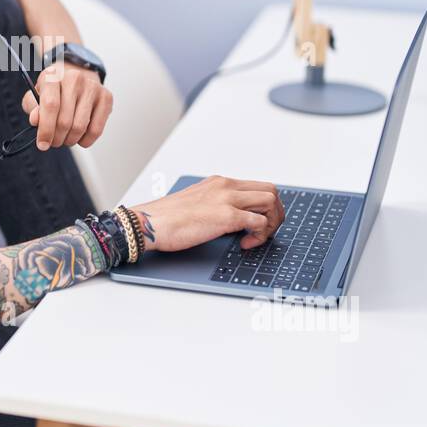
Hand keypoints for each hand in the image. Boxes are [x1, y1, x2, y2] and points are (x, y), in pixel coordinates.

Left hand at [20, 62, 112, 149]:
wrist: (78, 76)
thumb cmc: (55, 90)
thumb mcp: (38, 95)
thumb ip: (33, 108)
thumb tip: (35, 120)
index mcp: (53, 76)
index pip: (50, 105)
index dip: (45, 129)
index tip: (42, 145)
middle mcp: (74, 78)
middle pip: (65, 120)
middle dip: (57, 138)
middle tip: (54, 142)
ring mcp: (92, 87)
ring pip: (80, 127)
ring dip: (70, 140)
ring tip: (65, 139)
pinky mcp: (106, 97)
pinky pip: (96, 130)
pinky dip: (85, 140)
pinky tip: (80, 138)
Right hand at [130, 175, 284, 252]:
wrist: (151, 223)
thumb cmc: (166, 219)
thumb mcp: (196, 203)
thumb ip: (215, 205)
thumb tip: (232, 221)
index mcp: (218, 182)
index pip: (256, 186)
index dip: (263, 207)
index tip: (256, 223)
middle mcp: (226, 186)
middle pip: (270, 191)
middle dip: (275, 213)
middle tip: (264, 231)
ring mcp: (228, 199)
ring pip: (271, 202)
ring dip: (271, 223)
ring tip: (256, 238)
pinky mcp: (227, 216)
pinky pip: (260, 222)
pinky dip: (260, 236)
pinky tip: (245, 244)